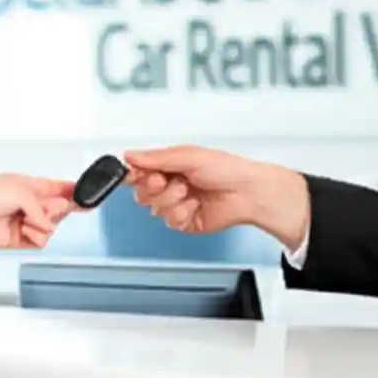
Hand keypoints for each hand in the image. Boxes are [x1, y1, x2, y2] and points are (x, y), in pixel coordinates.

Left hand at [0, 173, 76, 256]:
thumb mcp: (19, 189)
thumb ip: (41, 205)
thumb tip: (47, 222)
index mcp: (30, 185)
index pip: (59, 188)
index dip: (75, 191)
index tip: (91, 194)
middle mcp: (30, 204)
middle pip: (60, 209)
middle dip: (57, 210)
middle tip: (46, 209)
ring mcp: (26, 222)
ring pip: (52, 226)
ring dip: (42, 224)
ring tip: (25, 220)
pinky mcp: (22, 239)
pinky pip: (42, 240)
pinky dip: (35, 236)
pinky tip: (22, 230)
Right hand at [123, 145, 309, 249]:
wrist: (247, 192)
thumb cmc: (226, 169)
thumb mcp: (188, 156)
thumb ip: (156, 158)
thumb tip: (130, 156)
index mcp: (170, 166)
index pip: (140, 172)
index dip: (135, 175)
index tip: (136, 174)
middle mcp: (172, 185)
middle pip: (141, 193)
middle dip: (153, 188)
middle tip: (166, 180)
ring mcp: (178, 204)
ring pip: (154, 208)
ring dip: (171, 199)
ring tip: (189, 191)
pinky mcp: (185, 222)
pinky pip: (170, 222)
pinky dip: (182, 213)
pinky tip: (195, 205)